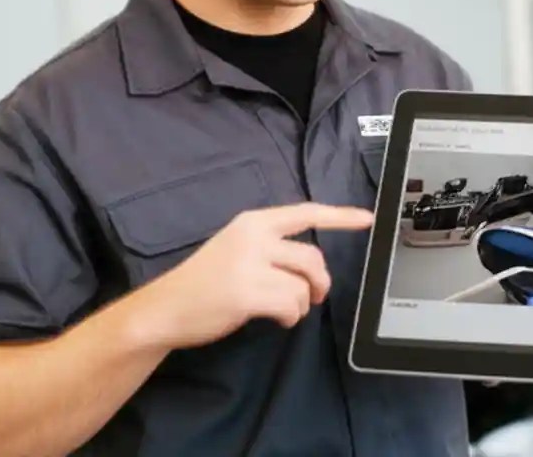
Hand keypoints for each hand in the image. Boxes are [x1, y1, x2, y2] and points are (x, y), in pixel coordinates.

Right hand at [136, 204, 373, 349]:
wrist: (166, 308)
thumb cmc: (204, 281)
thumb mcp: (237, 248)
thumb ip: (272, 247)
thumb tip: (312, 265)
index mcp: (253, 222)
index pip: (306, 213)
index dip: (340, 216)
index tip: (367, 218)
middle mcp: (254, 237)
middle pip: (313, 257)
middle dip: (320, 282)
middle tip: (315, 296)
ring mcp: (249, 264)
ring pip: (304, 285)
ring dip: (301, 304)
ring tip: (283, 309)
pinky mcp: (247, 293)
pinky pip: (291, 305)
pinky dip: (290, 317)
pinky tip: (275, 318)